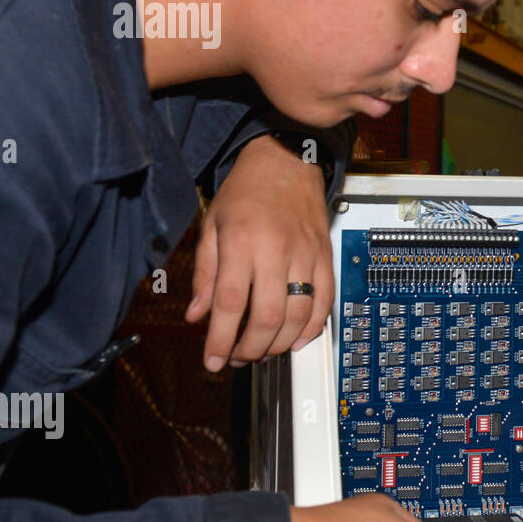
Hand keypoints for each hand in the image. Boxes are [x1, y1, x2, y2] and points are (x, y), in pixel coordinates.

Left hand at [186, 133, 332, 370]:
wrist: (287, 160)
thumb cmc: (247, 190)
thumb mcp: (212, 225)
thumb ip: (204, 274)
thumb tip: (197, 315)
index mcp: (242, 242)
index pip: (231, 303)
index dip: (221, 340)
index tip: (212, 362)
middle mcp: (276, 250)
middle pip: (268, 316)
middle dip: (251, 348)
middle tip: (238, 359)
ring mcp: (306, 255)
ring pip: (299, 314)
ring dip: (280, 343)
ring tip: (262, 351)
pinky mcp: (325, 256)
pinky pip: (325, 300)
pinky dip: (313, 327)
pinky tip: (297, 339)